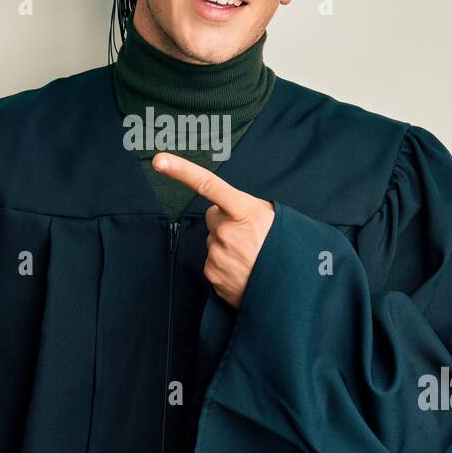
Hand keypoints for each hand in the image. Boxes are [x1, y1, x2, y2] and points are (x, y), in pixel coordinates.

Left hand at [152, 152, 274, 308]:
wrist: (292, 291)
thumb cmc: (286, 250)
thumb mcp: (276, 218)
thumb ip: (249, 208)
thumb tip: (227, 210)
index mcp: (244, 211)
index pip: (208, 185)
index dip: (182, 171)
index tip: (159, 161)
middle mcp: (227, 231)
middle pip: (213, 216)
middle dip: (227, 223)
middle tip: (250, 237)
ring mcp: (218, 254)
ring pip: (214, 241)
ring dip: (228, 246)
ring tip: (251, 258)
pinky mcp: (213, 275)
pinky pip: (213, 262)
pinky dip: (226, 265)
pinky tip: (244, 271)